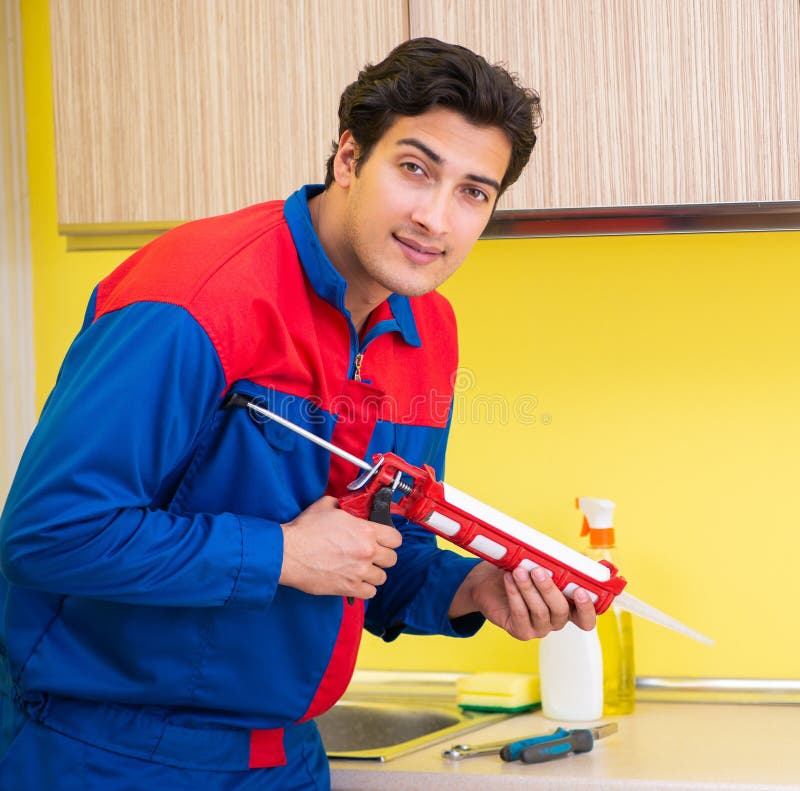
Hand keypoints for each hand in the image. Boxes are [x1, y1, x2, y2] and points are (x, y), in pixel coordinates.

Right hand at [279, 495, 401, 598]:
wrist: (288, 552)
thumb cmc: (305, 530)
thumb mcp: (326, 506)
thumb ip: (342, 505)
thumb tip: (344, 506)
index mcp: (366, 531)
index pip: (396, 539)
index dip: (390, 539)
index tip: (384, 541)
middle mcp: (367, 552)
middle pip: (392, 559)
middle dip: (383, 557)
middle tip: (372, 555)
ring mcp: (360, 572)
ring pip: (382, 577)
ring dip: (374, 573)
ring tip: (362, 569)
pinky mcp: (349, 588)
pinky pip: (370, 593)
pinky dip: (365, 589)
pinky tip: (356, 581)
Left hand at [449, 561, 596, 639]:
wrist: (490, 583)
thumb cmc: (520, 571)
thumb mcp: (541, 565)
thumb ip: (559, 563)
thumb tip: (576, 554)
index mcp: (568, 606)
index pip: (585, 617)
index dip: (587, 608)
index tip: (581, 591)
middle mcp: (556, 620)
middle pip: (560, 610)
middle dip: (549, 589)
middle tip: (538, 570)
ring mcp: (539, 628)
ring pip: (539, 611)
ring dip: (528, 588)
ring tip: (519, 571)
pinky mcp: (521, 631)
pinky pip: (520, 614)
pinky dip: (514, 594)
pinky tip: (509, 579)